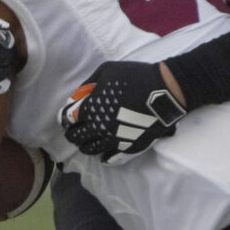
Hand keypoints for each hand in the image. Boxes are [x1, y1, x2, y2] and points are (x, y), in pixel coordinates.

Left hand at [59, 59, 185, 161]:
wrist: (163, 92)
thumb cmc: (134, 77)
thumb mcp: (106, 71)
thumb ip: (88, 84)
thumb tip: (78, 96)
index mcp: (90, 109)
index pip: (68, 119)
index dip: (65, 118)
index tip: (67, 117)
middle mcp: (98, 128)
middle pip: (76, 137)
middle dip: (72, 133)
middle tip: (74, 130)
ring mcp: (113, 140)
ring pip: (90, 149)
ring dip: (85, 145)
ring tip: (87, 142)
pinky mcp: (128, 147)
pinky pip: (110, 158)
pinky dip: (104, 157)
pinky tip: (103, 155)